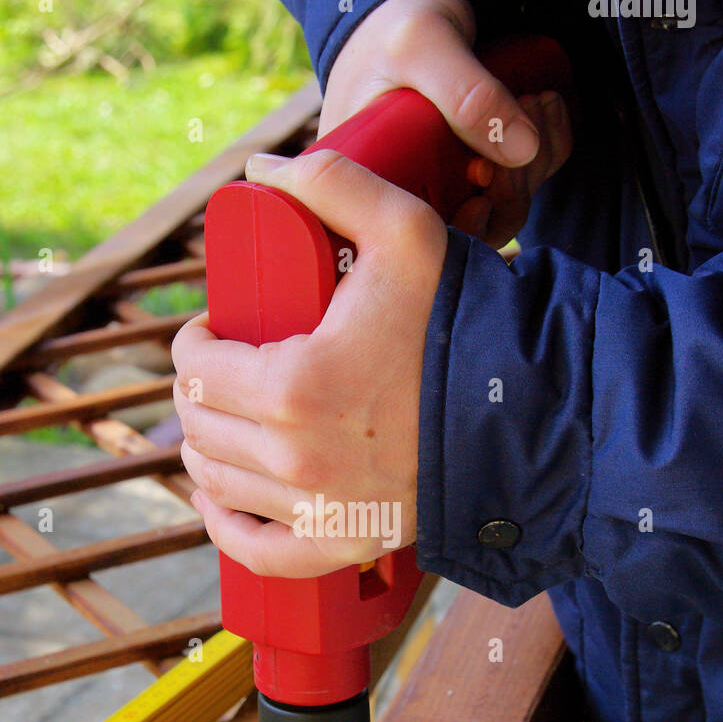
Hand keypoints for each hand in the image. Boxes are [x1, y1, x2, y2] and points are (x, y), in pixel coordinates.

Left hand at [172, 150, 445, 576]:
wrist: (528, 416)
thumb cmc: (466, 325)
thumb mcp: (407, 234)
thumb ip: (334, 185)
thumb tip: (262, 170)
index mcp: (290, 385)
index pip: (195, 364)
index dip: (194, 338)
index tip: (214, 328)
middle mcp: (293, 458)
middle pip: (200, 422)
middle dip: (198, 387)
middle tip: (221, 367)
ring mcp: (317, 510)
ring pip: (216, 479)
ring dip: (206, 445)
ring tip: (222, 419)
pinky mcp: (342, 544)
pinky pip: (257, 551)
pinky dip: (227, 526)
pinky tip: (219, 500)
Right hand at [320, 0, 572, 248]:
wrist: (405, 2)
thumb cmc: (395, 25)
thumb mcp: (421, 45)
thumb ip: (464, 93)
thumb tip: (521, 153)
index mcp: (372, 190)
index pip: (424, 244)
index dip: (468, 226)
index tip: (488, 174)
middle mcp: (408, 199)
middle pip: (474, 232)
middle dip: (514, 184)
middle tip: (524, 112)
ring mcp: (447, 186)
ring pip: (508, 208)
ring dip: (539, 160)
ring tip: (537, 100)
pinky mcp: (478, 166)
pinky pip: (525, 178)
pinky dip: (550, 145)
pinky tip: (546, 106)